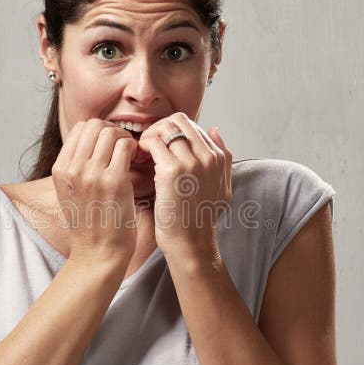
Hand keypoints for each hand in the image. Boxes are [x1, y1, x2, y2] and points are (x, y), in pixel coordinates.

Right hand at [51, 119, 138, 263]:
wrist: (97, 253)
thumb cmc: (89, 225)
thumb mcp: (69, 193)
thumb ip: (76, 167)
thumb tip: (91, 141)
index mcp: (60, 169)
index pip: (80, 128)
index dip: (99, 130)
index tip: (110, 144)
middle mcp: (73, 168)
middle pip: (95, 125)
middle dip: (113, 130)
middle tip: (123, 147)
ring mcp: (92, 174)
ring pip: (111, 132)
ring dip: (125, 139)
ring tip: (131, 155)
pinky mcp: (114, 181)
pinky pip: (127, 146)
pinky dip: (135, 149)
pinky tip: (137, 162)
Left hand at [136, 113, 231, 257]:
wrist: (191, 244)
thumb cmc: (200, 219)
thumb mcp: (222, 187)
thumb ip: (223, 157)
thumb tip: (214, 129)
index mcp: (219, 158)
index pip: (193, 124)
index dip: (172, 131)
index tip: (161, 145)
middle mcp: (207, 156)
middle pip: (178, 120)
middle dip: (159, 128)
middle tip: (149, 145)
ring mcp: (190, 162)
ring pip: (165, 127)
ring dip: (150, 136)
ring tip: (144, 152)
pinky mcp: (171, 171)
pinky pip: (153, 143)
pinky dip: (143, 146)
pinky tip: (140, 160)